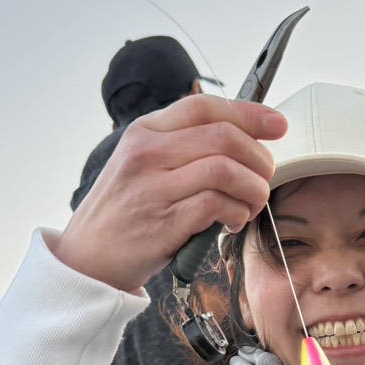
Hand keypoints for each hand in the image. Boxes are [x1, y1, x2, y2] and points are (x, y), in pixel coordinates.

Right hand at [52, 96, 286, 291]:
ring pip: (225, 169)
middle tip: (265, 176)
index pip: (204, 107)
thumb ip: (180, 148)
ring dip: (253, 188)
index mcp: (145, 132)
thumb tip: (240, 140)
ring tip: (252, 202)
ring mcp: (154, 187)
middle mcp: (147, 153)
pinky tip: (234, 220)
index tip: (277, 126)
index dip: (249, 113)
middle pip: (223, 136)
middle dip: (259, 157)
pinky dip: (237, 212)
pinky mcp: (164, 221)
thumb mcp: (141, 165)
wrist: (86, 257)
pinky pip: (217, 205)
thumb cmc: (123, 213)